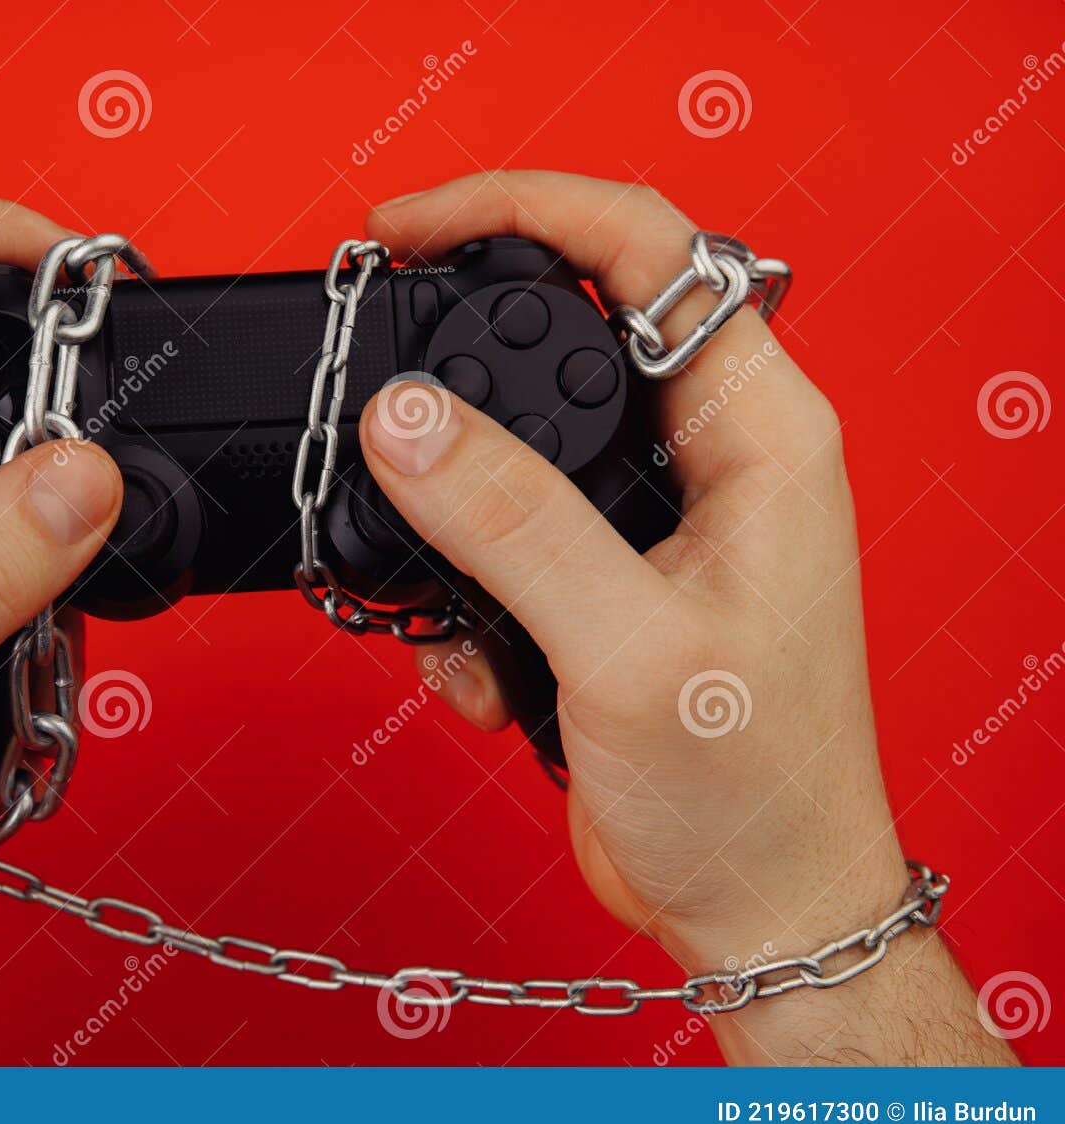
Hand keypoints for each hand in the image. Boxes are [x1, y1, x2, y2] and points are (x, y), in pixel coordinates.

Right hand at [359, 171, 1014, 1064]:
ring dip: (450, 515)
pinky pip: (496, 539)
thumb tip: (407, 421)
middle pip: (562, 332)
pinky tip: (488, 673)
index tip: (406, 231)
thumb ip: (514, 523)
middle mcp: (705, 457)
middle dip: (457, 366)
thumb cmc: (753, 791)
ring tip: (454, 600)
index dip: (518, 208)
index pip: (643, 249)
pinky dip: (461, 600)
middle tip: (376, 394)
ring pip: (511, 446)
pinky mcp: (598, 583)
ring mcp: (646, 521)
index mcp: (757, 429)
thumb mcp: (631, 647)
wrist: (752, 905)